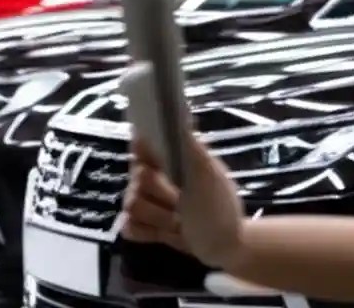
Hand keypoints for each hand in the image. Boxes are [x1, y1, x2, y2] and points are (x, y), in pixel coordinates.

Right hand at [120, 136, 245, 266]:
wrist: (224, 244)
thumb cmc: (218, 204)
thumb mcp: (208, 173)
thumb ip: (188, 144)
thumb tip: (177, 110)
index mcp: (163, 157)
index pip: (139, 144)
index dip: (148, 156)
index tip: (162, 167)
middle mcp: (146, 175)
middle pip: (138, 179)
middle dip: (165, 195)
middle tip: (185, 201)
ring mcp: (140, 200)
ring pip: (132, 206)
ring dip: (162, 218)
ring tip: (181, 221)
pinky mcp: (137, 225)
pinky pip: (128, 226)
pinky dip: (148, 232)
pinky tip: (165, 233)